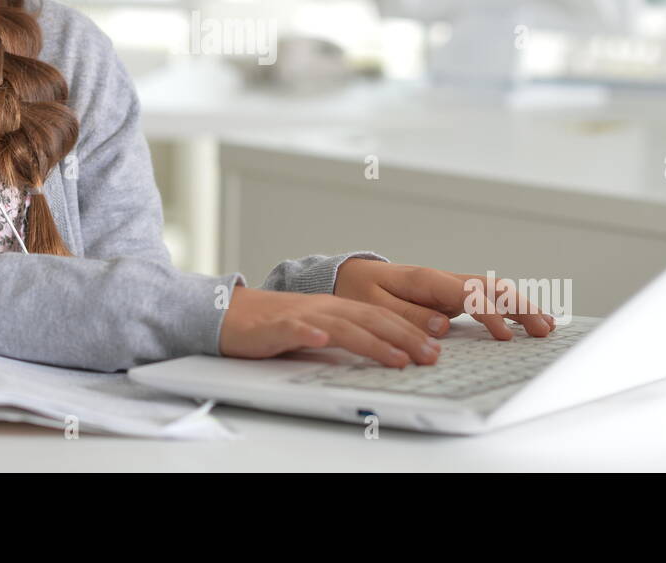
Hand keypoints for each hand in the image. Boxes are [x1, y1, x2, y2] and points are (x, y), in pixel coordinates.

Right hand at [218, 284, 442, 367]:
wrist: (231, 314)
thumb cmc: (275, 326)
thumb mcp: (318, 329)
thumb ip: (347, 337)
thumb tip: (386, 354)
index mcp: (336, 308)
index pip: (380, 317)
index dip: (409, 331)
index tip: (434, 348)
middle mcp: (324, 308)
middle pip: (370, 319)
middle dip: (404, 337)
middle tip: (430, 356)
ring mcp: (301, 315)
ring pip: (342, 326)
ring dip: (372, 341)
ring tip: (397, 357)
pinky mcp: (275, 326)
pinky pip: (295, 328)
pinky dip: (310, 333)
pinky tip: (322, 340)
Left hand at [333, 260, 555, 340]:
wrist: (347, 275)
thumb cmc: (359, 291)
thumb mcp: (374, 305)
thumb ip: (408, 315)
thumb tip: (442, 326)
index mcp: (425, 280)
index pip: (467, 296)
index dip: (489, 315)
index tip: (506, 336)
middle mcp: (442, 280)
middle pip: (490, 287)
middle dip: (519, 306)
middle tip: (543, 329)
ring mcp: (447, 286)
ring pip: (492, 289)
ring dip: (520, 305)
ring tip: (546, 326)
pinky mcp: (449, 295)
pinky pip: (484, 297)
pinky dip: (507, 305)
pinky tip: (524, 319)